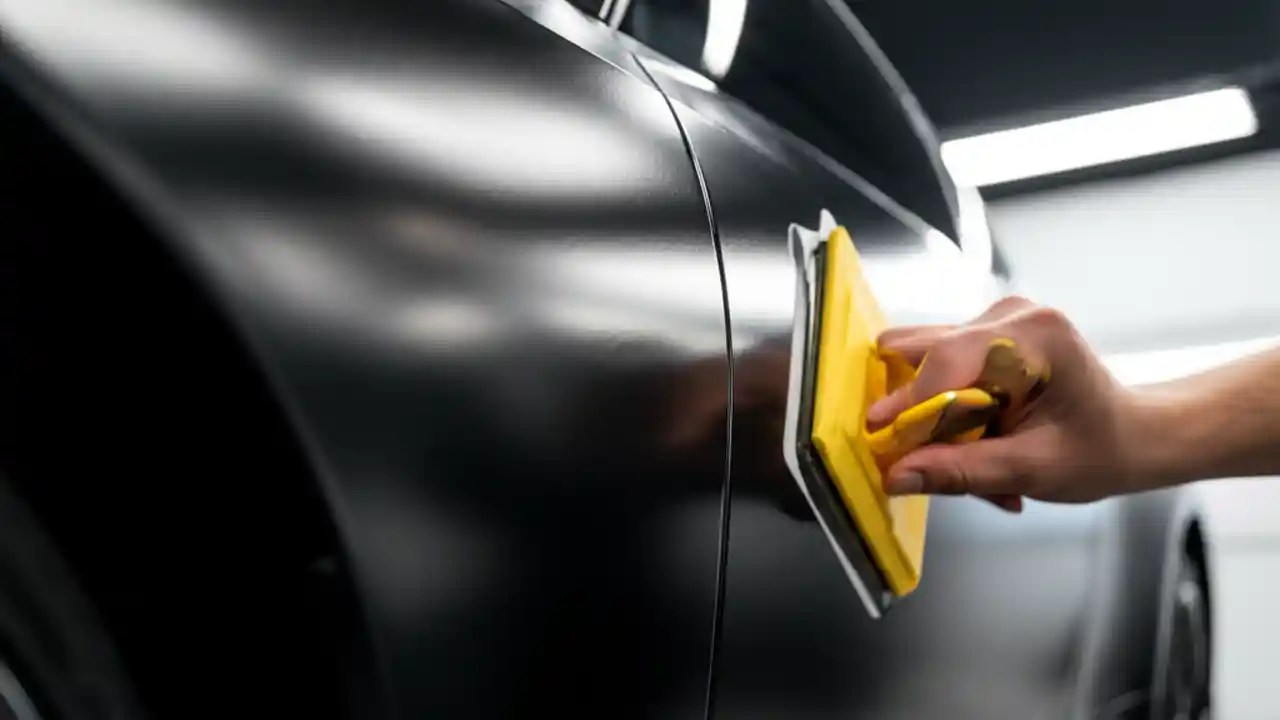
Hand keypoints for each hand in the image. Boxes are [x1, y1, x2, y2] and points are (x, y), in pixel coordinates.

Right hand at [868, 297, 1144, 507]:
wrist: (1133, 435)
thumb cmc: (1100, 451)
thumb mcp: (1032, 471)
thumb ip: (961, 472)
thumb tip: (895, 476)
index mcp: (1034, 333)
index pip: (948, 358)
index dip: (908, 400)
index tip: (878, 436)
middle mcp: (1009, 314)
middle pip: (922, 350)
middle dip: (917, 410)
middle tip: (932, 459)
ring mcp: (992, 321)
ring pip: (922, 364)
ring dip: (931, 416)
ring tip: (968, 456)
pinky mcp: (979, 337)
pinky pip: (934, 371)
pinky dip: (944, 413)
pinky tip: (976, 442)